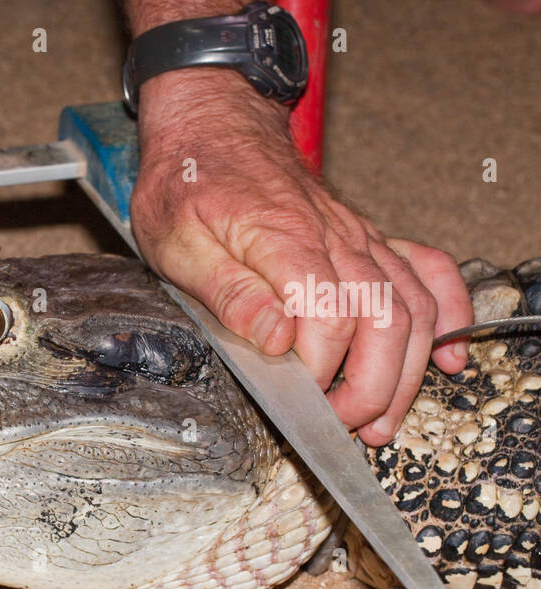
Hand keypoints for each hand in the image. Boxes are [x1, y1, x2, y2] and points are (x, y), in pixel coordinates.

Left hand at [130, 70, 470, 445]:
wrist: (211, 127)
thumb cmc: (188, 183)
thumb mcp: (176, 241)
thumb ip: (227, 291)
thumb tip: (275, 337)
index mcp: (283, 240)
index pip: (328, 317)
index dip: (320, 370)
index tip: (297, 403)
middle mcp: (334, 239)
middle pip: (384, 320)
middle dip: (372, 387)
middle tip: (344, 428)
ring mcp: (357, 238)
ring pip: (412, 306)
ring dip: (406, 371)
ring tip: (382, 421)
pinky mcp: (366, 238)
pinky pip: (425, 272)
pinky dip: (445, 315)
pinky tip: (443, 356)